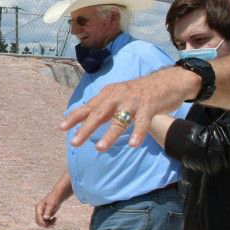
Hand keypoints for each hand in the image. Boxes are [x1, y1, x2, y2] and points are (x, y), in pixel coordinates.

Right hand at [35, 189, 63, 227]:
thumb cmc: (54, 199)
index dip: (43, 223)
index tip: (50, 225)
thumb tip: (45, 218)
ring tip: (55, 221)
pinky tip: (55, 219)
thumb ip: (48, 211)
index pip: (38, 218)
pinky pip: (46, 222)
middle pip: (38, 222)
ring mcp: (41, 214)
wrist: (57, 197)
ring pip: (42, 223)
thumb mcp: (52, 204)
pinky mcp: (45, 215)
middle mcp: (38, 211)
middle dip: (45, 225)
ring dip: (49, 224)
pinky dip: (50, 222)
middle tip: (53, 224)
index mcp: (38, 208)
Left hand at [61, 67, 198, 150]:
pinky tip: (132, 144)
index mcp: (109, 94)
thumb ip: (104, 105)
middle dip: (86, 128)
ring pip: (119, 120)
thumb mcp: (118, 95)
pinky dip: (138, 133)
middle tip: (75, 142)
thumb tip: (86, 116)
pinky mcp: (149, 107)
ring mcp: (133, 102)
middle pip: (99, 113)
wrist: (167, 81)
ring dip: (109, 135)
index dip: (75, 117)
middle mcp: (118, 97)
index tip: (62, 127)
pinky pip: (142, 122)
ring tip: (99, 148)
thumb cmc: (140, 91)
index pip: (89, 106)